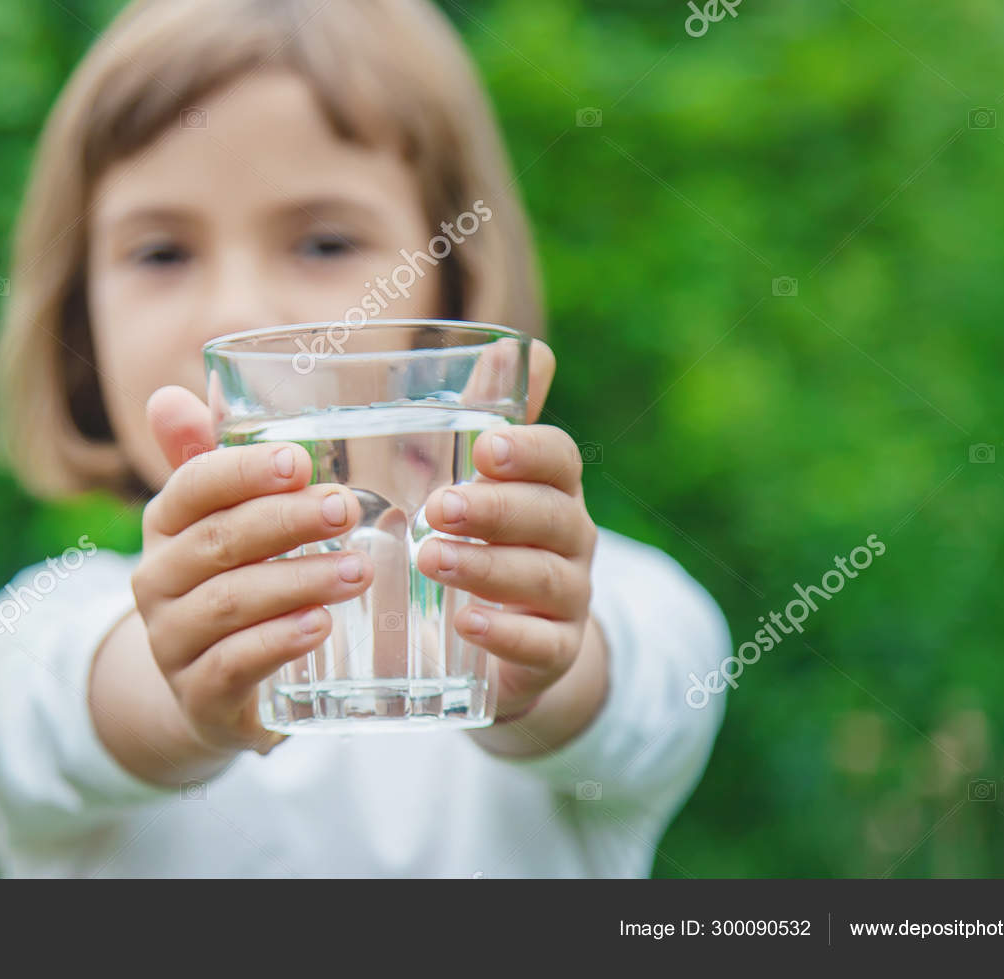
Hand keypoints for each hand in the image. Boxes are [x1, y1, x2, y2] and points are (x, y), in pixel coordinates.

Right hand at [130, 386, 371, 754]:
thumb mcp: (225, 522)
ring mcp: (172, 642)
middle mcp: (157, 580)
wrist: (210, 692)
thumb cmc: (233, 584)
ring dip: (297, 581)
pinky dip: (279, 642)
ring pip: (229, 603)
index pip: (191, 486)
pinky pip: (233, 664)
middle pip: (218, 542)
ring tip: (357, 570)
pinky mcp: (199, 698)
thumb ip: (214, 459)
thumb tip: (174, 392)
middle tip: (347, 510)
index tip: (300, 461)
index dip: (242, 471)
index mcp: (165, 525)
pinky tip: (321, 625)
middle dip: (285, 521)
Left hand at [413, 340, 597, 722]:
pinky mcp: (553, 655)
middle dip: (497, 508)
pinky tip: (466, 621)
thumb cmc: (484, 540)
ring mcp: (568, 599)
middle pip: (551, 516)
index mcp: (551, 488)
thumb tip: (512, 348)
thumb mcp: (474, 479)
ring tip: (432, 558)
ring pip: (543, 578)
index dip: (530, 451)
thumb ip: (488, 419)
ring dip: (488, 566)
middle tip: (440, 505)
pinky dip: (505, 633)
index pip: (560, 459)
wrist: (509, 642)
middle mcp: (570, 539)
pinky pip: (542, 645)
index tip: (488, 448)